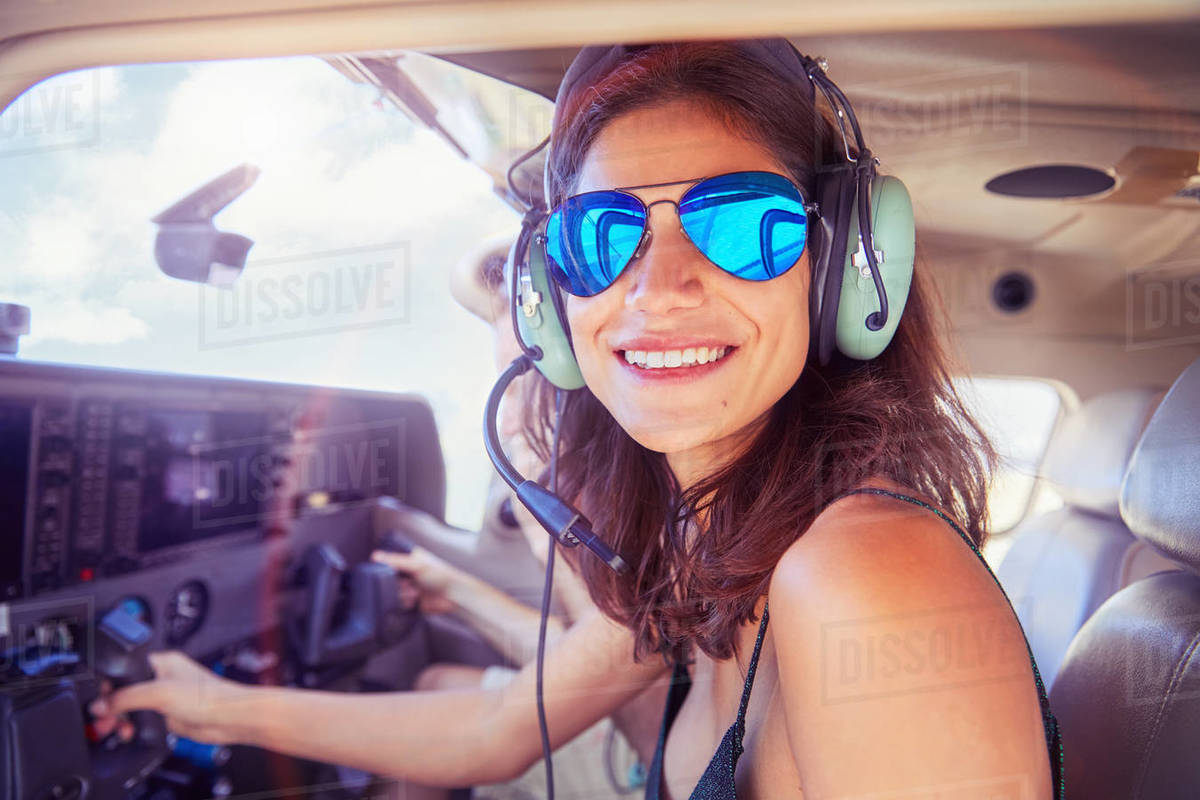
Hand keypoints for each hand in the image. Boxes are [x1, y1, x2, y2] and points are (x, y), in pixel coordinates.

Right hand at [89, 651, 247, 744]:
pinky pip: (140, 721)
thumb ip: (126, 697)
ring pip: (131, 707)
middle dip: (111, 704)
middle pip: (125, 690)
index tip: (98, 698)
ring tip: (113, 727)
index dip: (109, 684)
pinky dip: (131, 727)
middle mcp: (161, 677)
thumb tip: (101, 703)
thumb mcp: (159, 692)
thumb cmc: (208, 696)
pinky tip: (128, 732)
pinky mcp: (166, 715)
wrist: (227, 719)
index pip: (124, 668)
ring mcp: (164, 697)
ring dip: (119, 718)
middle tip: (103, 717)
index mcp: (161, 662)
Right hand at [372, 547, 467, 614]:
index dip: (387, 569)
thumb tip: (375, 556)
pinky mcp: (411, 603)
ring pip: (394, 593)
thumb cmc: (441, 575)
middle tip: (409, 583)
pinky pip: (399, 604)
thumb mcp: (417, 565)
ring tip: (416, 592)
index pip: (390, 563)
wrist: (454, 596)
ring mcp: (410, 588)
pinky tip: (415, 600)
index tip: (390, 573)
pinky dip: (405, 603)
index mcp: (410, 560)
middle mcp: (409, 574)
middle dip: (398, 584)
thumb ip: (395, 561)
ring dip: (403, 594)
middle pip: (389, 580)